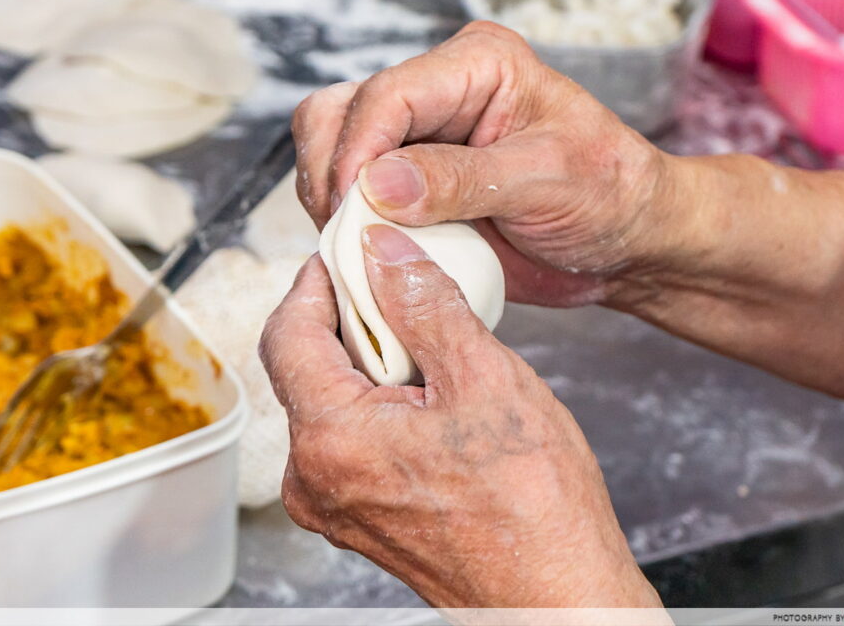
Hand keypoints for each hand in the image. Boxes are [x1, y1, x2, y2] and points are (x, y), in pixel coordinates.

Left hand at [260, 224, 662, 607]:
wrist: (556, 596)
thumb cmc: (532, 509)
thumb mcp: (484, 378)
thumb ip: (424, 303)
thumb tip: (384, 252)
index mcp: (332, 439)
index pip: (286, 333)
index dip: (315, 281)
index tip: (346, 255)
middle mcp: (315, 477)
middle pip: (304, 367)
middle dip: (350, 322)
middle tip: (402, 294)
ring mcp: (334, 503)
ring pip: (329, 403)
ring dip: (368, 365)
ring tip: (429, 353)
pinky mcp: (358, 517)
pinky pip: (348, 440)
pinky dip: (377, 406)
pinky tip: (430, 400)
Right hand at [292, 21, 672, 307]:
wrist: (626, 243)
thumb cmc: (612, 195)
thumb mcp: (548, 181)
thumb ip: (462, 180)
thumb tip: (378, 185)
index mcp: (478, 65)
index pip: (387, 95)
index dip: (359, 152)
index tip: (355, 208)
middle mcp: (438, 92)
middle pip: (338, 115)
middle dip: (334, 176)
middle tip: (356, 233)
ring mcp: (416, 139)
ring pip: (327, 151)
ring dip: (331, 202)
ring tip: (366, 246)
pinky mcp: (405, 183)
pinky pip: (346, 196)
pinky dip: (346, 225)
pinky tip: (373, 252)